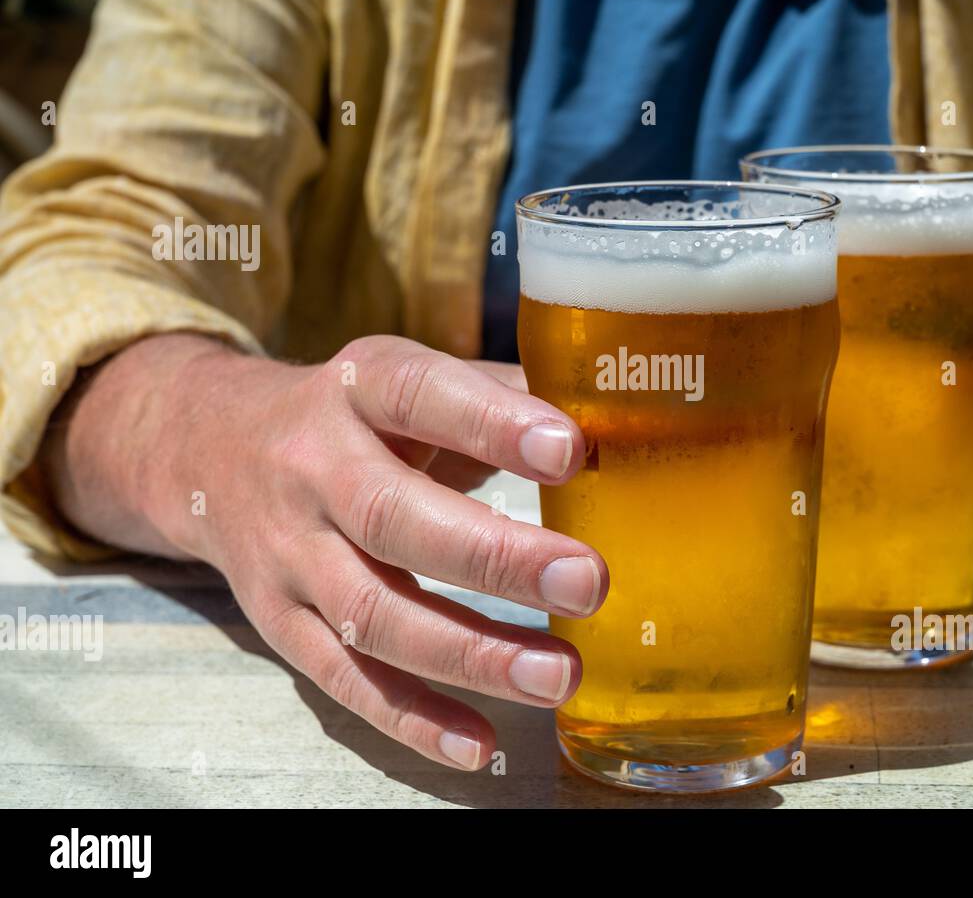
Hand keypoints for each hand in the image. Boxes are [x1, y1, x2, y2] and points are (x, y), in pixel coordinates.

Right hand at [44, 333, 608, 770]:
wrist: (209, 449)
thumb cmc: (353, 414)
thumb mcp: (409, 376)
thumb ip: (502, 394)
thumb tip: (616, 419)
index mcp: (357, 387)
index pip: (420, 395)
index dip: (492, 423)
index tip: (569, 451)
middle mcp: (311, 468)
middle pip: (394, 517)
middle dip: (495, 558)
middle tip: (586, 582)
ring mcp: (288, 553)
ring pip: (372, 614)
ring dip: (470, 653)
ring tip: (558, 675)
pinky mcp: (280, 622)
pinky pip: (344, 680)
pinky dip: (411, 719)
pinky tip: (480, 742)